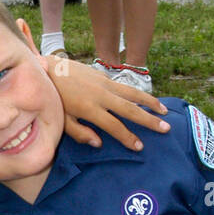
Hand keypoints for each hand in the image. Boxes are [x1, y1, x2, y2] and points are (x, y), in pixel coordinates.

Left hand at [43, 58, 170, 150]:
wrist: (48, 68)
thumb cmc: (54, 98)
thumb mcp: (61, 119)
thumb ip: (79, 133)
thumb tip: (98, 143)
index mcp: (89, 108)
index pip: (114, 126)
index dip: (127, 137)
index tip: (139, 147)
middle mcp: (101, 95)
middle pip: (130, 109)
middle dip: (149, 120)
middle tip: (165, 129)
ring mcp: (105, 83)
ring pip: (133, 93)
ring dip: (150, 102)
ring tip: (165, 111)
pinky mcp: (104, 76)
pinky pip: (126, 86)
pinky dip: (139, 94)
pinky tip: (148, 100)